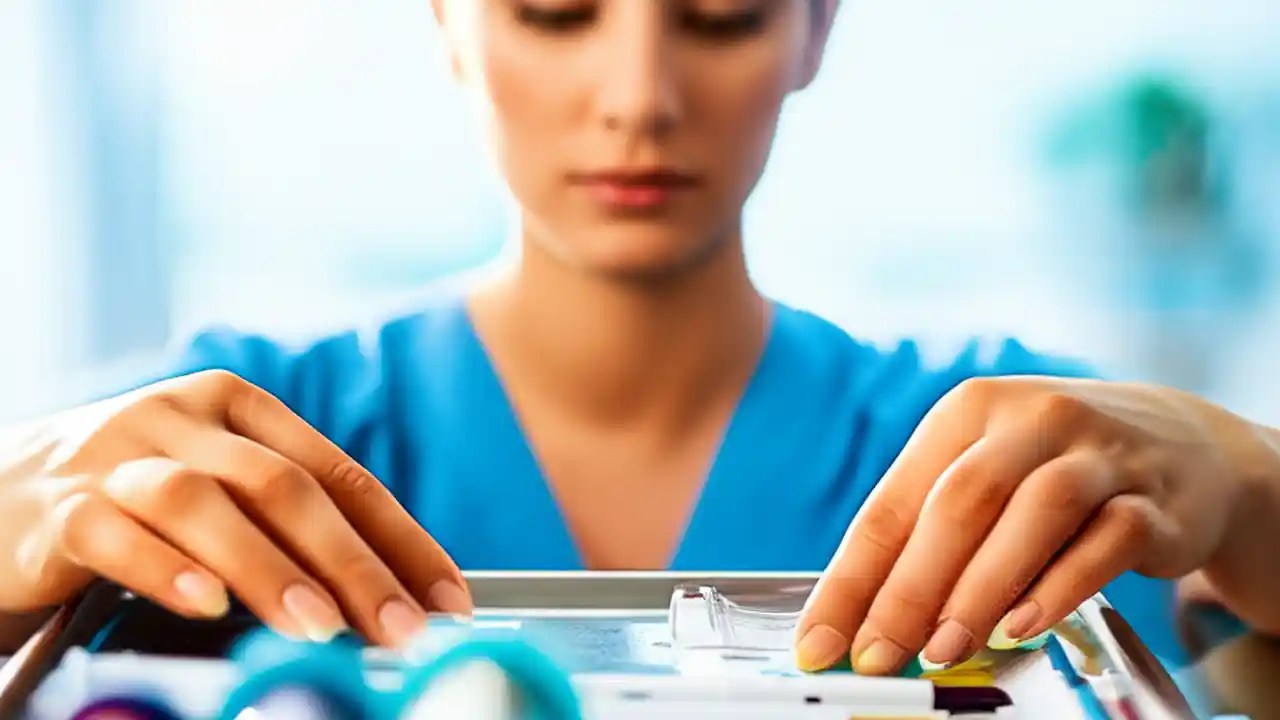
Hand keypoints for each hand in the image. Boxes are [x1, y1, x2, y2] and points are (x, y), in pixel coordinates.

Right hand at [0, 370, 470, 646]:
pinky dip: (164, 568)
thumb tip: (385, 597)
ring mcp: (115, 455)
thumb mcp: (217, 494)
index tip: (446, 600)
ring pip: (205, 501)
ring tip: (320, 627)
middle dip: (355, 563)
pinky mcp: (55, 507)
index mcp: (237, 407)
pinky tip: (205, 604)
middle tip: (402, 629)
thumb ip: (286, 527)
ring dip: (270, 568)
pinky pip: (115, 531)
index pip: (339, 474)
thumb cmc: (132, 502)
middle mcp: (181, 417)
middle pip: (285, 485)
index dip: (401, 538)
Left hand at [795, 376, 1248, 673]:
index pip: (892, 502)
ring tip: (943, 651)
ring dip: (979, 592)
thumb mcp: (985, 474)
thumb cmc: (1053, 468)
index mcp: (967, 412)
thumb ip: (929, 534)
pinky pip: (1105, 542)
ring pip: (1032, 516)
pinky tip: (1022, 627)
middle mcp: (1029, 419)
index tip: (821, 641)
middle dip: (908, 591)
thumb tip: (866, 618)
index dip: (852, 579)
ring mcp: (1097, 452)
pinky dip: (1060, 588)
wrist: (1181, 446)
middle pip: (957, 505)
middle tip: (879, 655)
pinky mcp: (1152, 497)